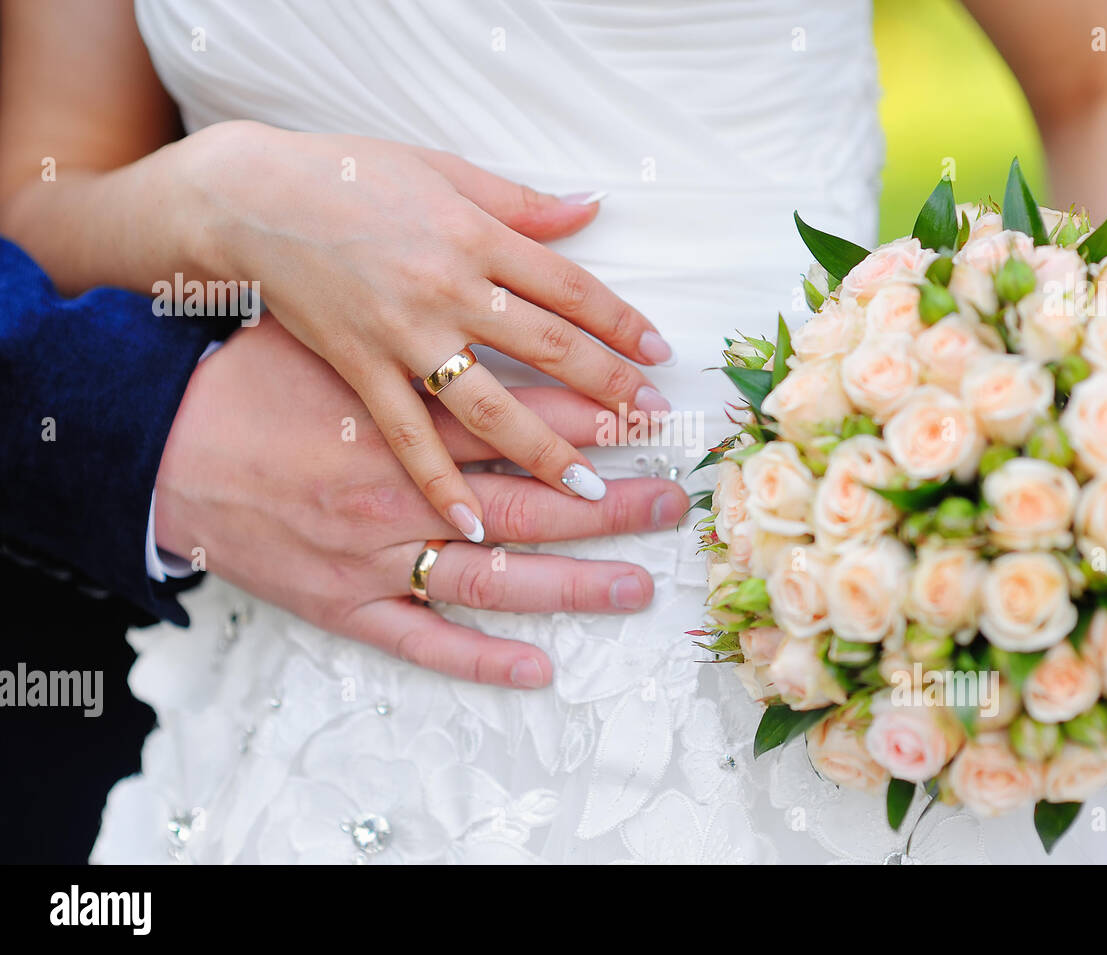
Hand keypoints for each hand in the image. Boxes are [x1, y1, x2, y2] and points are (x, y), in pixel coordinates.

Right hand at [154, 317, 687, 687]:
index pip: (522, 409)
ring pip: (491, 573)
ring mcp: (373, 549)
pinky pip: (419, 637)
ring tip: (636, 583)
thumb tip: (545, 227)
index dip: (596, 411)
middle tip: (670, 503)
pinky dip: (478, 656)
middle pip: (526, 492)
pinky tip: (537, 667)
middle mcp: (400, 482)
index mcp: (402, 410)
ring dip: (569, 581)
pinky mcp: (340, 600)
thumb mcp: (337, 323)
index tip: (651, 415)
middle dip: (607, 500)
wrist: (158, 442)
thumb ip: (427, 300)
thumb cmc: (254, 374)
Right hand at [173, 120, 674, 541]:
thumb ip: (517, 201)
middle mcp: (445, 290)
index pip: (569, 288)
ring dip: (546, 451)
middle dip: (607, 389)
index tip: (660, 354)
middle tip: (652, 422)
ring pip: (489, 407)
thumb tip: (590, 207)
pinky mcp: (356, 374)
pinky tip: (476, 526)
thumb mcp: (437, 170)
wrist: (245, 200)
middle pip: (546, 349)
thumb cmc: (345, 176)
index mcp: (472, 237)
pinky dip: (441, 484)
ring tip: (594, 490)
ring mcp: (400, 338)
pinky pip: (407, 440)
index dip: (622, 323)